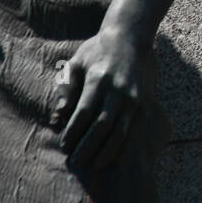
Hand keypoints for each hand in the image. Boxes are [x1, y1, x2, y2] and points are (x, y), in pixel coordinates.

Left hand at [57, 28, 151, 172]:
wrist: (131, 37)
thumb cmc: (98, 51)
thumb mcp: (77, 63)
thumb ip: (66, 89)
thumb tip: (58, 118)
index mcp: (98, 79)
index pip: (84, 112)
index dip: (73, 132)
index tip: (64, 146)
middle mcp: (118, 90)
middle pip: (102, 126)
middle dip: (88, 147)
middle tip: (76, 162)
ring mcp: (133, 97)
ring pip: (120, 131)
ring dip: (106, 151)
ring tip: (93, 165)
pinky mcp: (143, 102)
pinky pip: (132, 129)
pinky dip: (122, 145)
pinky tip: (112, 156)